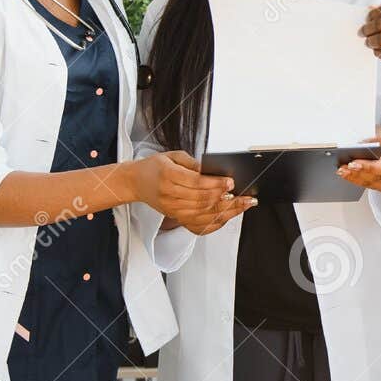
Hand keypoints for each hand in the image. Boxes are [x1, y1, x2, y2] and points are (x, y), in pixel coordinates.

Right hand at [135, 151, 253, 230]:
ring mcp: (172, 208)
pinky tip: (227, 217)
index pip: (196, 183)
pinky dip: (214, 222)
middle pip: (203, 200)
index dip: (216, 184)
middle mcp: (170, 195)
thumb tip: (212, 171)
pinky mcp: (175, 216)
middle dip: (227, 199)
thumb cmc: (155, 167)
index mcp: (168, 175)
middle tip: (245, 197)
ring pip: (203, 214)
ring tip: (242, 206)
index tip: (230, 182)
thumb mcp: (173, 156)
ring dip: (225, 211)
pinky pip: (197, 224)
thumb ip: (193, 163)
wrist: (136, 182)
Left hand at [338, 126, 380, 193]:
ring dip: (359, 175)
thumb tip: (358, 142)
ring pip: (378, 179)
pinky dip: (357, 180)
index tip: (362, 142)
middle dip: (368, 167)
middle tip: (353, 164)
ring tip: (345, 169)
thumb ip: (375, 134)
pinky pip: (372, 185)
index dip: (379, 143)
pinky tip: (347, 174)